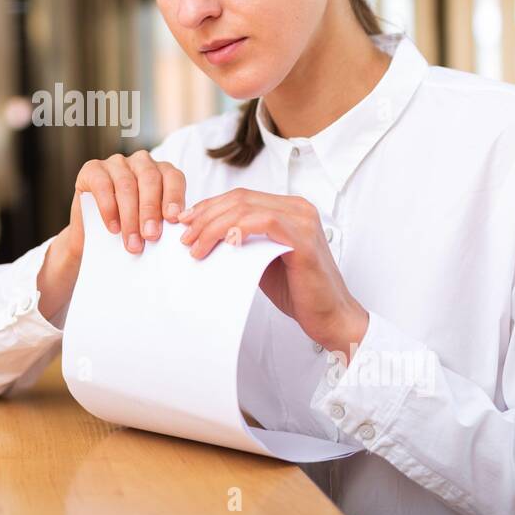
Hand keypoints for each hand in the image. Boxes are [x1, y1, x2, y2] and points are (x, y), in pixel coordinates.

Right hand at [37, 151, 186, 320]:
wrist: (92, 236)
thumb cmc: (127, 229)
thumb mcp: (148, 225)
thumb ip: (161, 222)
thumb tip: (175, 235)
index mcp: (161, 171)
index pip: (173, 177)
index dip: (174, 197)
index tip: (174, 219)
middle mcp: (140, 162)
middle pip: (150, 180)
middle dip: (150, 210)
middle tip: (151, 236)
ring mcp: (116, 163)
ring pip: (127, 185)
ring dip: (130, 216)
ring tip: (133, 242)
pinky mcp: (92, 169)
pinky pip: (103, 185)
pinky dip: (109, 208)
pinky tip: (113, 228)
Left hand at [177, 189, 368, 355]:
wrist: (330, 317)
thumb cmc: (296, 291)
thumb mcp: (260, 259)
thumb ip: (240, 242)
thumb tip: (201, 236)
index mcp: (288, 209)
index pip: (240, 197)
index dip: (209, 207)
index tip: (185, 224)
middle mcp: (297, 208)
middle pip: (240, 198)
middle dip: (205, 216)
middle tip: (184, 238)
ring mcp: (302, 221)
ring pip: (246, 208)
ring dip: (214, 226)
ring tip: (195, 247)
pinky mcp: (304, 240)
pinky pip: (264, 222)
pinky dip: (237, 230)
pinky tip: (223, 245)